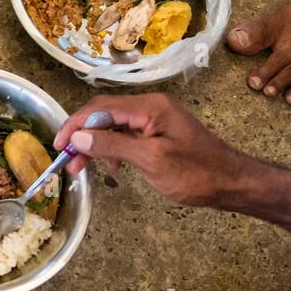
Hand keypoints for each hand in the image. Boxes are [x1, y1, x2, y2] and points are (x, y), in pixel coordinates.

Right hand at [52, 93, 249, 205]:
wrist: (231, 183)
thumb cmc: (195, 173)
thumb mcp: (151, 160)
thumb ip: (113, 146)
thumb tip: (79, 136)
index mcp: (149, 107)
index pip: (101, 108)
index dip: (75, 124)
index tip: (59, 146)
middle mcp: (150, 107)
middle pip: (104, 114)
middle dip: (82, 135)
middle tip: (68, 162)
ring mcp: (154, 120)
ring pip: (113, 126)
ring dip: (95, 144)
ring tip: (83, 168)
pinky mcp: (157, 134)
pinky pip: (125, 136)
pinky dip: (112, 149)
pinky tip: (113, 167)